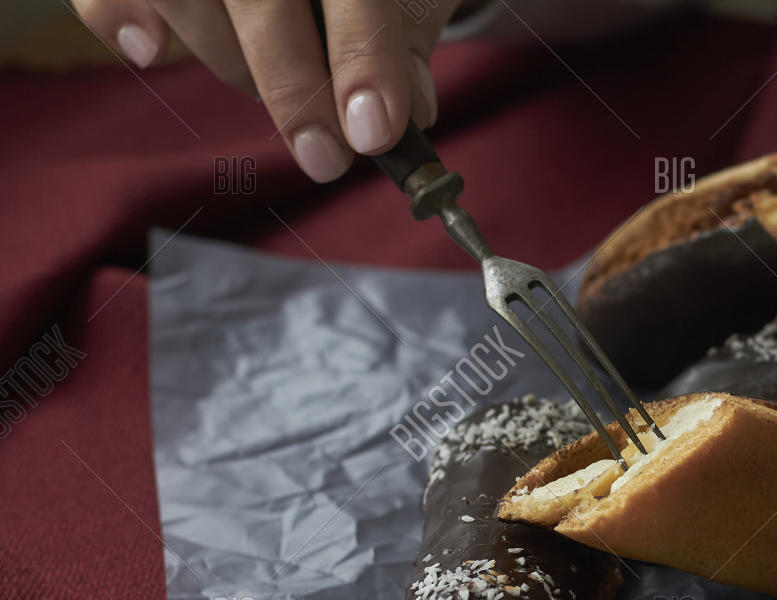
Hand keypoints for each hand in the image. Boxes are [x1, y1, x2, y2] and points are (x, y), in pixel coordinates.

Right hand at [73, 0, 465, 180]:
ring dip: (234, 67)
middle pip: (260, 2)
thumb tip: (407, 111)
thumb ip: (405, 43)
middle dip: (295, 91)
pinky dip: (120, 18)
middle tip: (327, 158)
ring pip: (190, 3)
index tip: (374, 133)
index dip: (363, 60)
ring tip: (279, 87)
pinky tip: (150, 50)